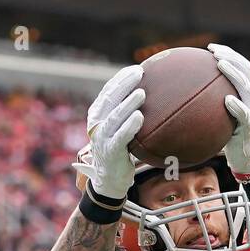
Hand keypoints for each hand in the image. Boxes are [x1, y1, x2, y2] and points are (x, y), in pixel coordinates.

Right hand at [73, 65, 143, 200]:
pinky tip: (140, 117)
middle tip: (140, 73)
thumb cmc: (120, 152)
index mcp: (97, 116)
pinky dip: (129, 126)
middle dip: (124, 84)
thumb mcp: (120, 131)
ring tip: (141, 93)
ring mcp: (102, 138)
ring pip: (114, 117)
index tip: (135, 69)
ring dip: (128, 103)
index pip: (107, 92)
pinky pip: (120, 137)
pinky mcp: (110, 152)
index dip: (120, 79)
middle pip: (109, 99)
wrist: (109, 181)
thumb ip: (127, 115)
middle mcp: (97, 125)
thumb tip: (152, 98)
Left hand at [207, 43, 249, 177]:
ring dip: (233, 74)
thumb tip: (184, 92)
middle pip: (246, 70)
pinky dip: (238, 106)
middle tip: (214, 53)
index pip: (242, 66)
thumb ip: (211, 101)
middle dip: (231, 58)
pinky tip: (227, 100)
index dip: (229, 54)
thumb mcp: (221, 115)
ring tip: (220, 65)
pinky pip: (246, 114)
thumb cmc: (230, 134)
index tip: (211, 48)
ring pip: (247, 87)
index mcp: (249, 91)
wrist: (245, 158)